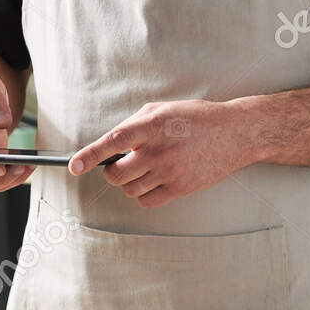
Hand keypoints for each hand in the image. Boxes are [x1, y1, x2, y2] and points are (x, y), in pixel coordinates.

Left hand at [70, 100, 256, 207]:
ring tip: (146, 168)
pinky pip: (147, 201)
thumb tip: (111, 143)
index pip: (114, 141)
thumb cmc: (197, 118)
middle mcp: (160, 150)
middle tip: (123, 163)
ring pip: (130, 190)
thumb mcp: (164, 109)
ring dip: (130, 182)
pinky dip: (144, 194)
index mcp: (153, 125)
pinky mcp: (181, 188)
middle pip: (117, 175)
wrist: (235, 134)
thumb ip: (136, 124)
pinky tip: (155, 181)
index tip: (74, 166)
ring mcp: (171, 171)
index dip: (91, 155)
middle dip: (112, 172)